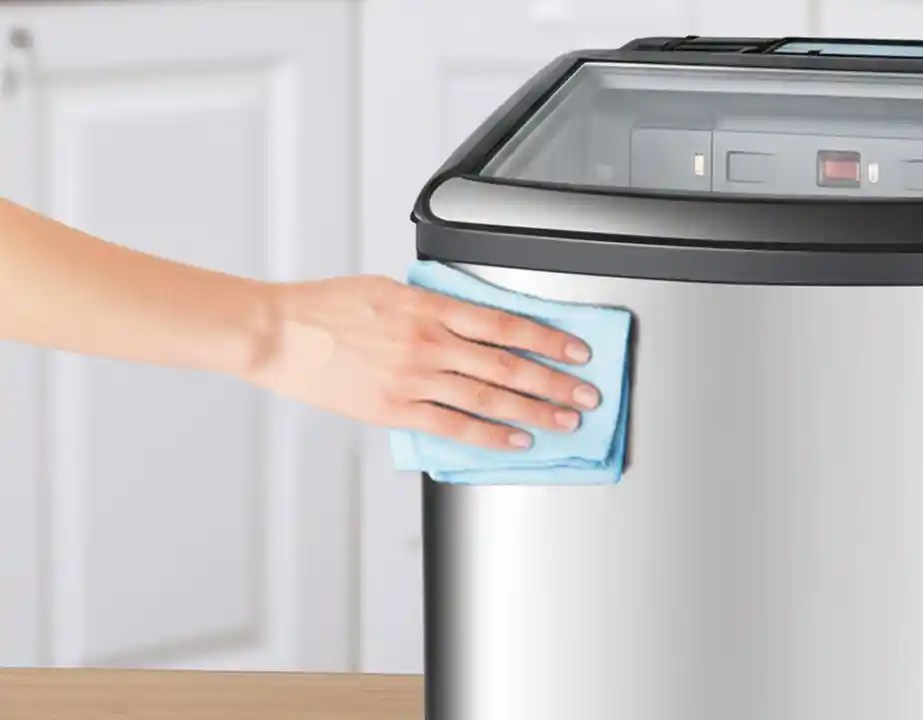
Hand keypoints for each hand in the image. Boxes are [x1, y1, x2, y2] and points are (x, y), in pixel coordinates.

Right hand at [244, 275, 598, 450]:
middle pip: (507, 363)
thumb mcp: (388, 290)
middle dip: (555, 381)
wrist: (278, 334)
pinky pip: (453, 426)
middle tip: (586, 394)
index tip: (576, 350)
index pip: (505, 323)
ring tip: (565, 421)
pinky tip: (517, 441)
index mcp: (429, 306)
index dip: (549, 337)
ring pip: (488, 397)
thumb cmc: (326, 308)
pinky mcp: (394, 409)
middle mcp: (427, 342)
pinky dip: (489, 436)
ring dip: (534, 411)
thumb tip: (472, 321)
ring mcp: (412, 378)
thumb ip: (433, 306)